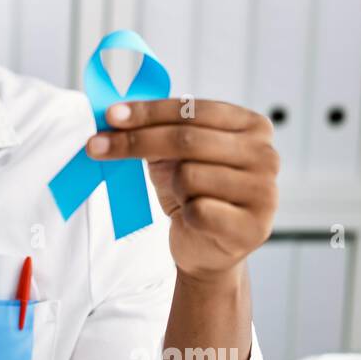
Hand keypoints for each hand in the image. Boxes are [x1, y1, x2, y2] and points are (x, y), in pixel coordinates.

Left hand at [86, 99, 278, 283]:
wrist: (208, 250)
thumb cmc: (193, 194)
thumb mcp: (174, 155)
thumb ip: (156, 130)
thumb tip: (114, 115)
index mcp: (252, 126)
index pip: (192, 110)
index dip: (148, 111)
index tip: (110, 115)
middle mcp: (266, 155)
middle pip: (186, 139)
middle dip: (134, 141)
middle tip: (95, 146)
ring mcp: (264, 191)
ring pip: (189, 175)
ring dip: (173, 187)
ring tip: (183, 197)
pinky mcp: (252, 227)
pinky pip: (198, 210)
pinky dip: (185, 212)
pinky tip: (192, 217)